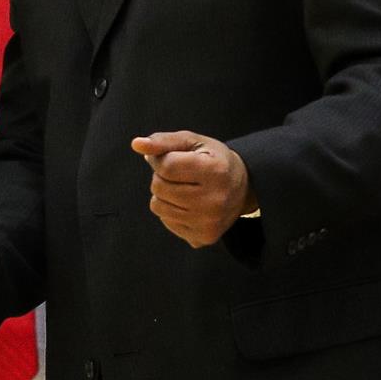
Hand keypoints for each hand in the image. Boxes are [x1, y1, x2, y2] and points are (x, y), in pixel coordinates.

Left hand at [131, 131, 255, 247]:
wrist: (243, 188)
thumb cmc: (213, 160)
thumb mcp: (193, 142)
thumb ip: (163, 141)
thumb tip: (137, 144)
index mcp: (215, 171)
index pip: (167, 166)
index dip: (161, 160)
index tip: (171, 158)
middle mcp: (214, 200)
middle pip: (159, 187)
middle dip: (162, 177)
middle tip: (182, 175)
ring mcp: (209, 222)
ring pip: (157, 206)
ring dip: (164, 195)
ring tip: (185, 189)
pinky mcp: (203, 238)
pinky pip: (166, 221)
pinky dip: (171, 211)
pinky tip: (190, 205)